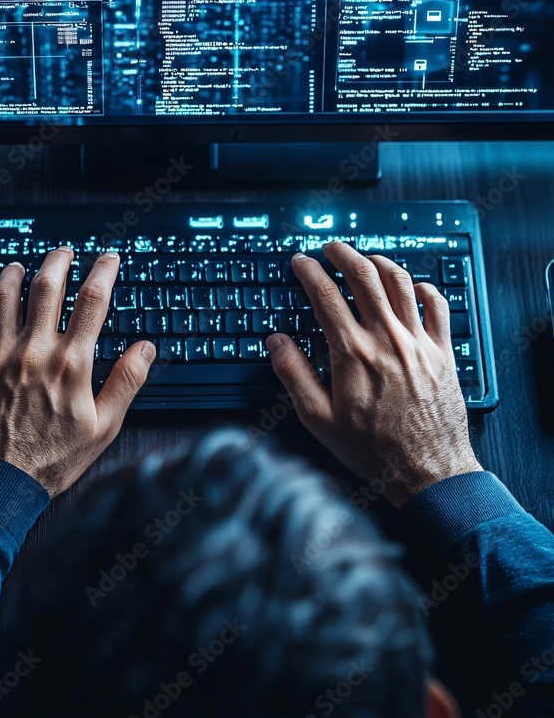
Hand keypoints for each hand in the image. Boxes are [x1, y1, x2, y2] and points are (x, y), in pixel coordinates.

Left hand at [0, 247, 155, 496]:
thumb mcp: (104, 427)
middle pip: (48, 287)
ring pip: (6, 298)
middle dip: (58, 261)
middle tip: (64, 252)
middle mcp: (35, 352)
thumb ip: (127, 382)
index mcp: (71, 364)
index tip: (108, 259)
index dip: (103, 272)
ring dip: (14, 274)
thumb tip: (146, 349)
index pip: (92, 301)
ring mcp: (1, 358)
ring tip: (20, 266)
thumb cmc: (52, 460)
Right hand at [266, 242, 481, 506]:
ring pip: (400, 281)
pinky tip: (413, 287)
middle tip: (331, 249)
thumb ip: (294, 375)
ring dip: (380, 263)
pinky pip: (438, 305)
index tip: (300, 263)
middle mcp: (386, 338)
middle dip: (343, 254)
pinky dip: (425, 288)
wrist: (428, 471)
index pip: (325, 294)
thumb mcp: (318, 419)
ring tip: (366, 260)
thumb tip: (276, 342)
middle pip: (364, 275)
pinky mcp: (443, 351)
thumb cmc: (373, 450)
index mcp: (352, 352)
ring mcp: (418, 342)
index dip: (309, 271)